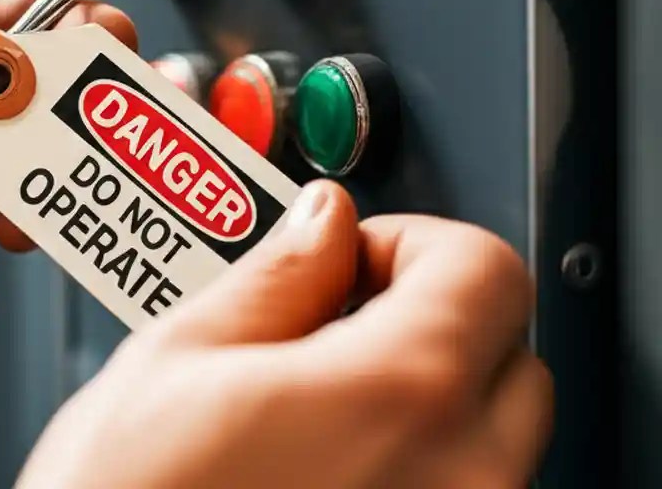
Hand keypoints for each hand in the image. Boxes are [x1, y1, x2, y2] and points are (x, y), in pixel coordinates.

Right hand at [18, 181, 552, 488]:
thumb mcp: (176, 360)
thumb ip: (275, 276)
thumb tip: (320, 222)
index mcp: (400, 397)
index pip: (485, 268)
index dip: (409, 240)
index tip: (348, 256)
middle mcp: (459, 479)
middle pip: (508, 352)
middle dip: (427, 314)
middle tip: (331, 317)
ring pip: (491, 436)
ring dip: (424, 393)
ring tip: (313, 396)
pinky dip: (414, 463)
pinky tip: (319, 460)